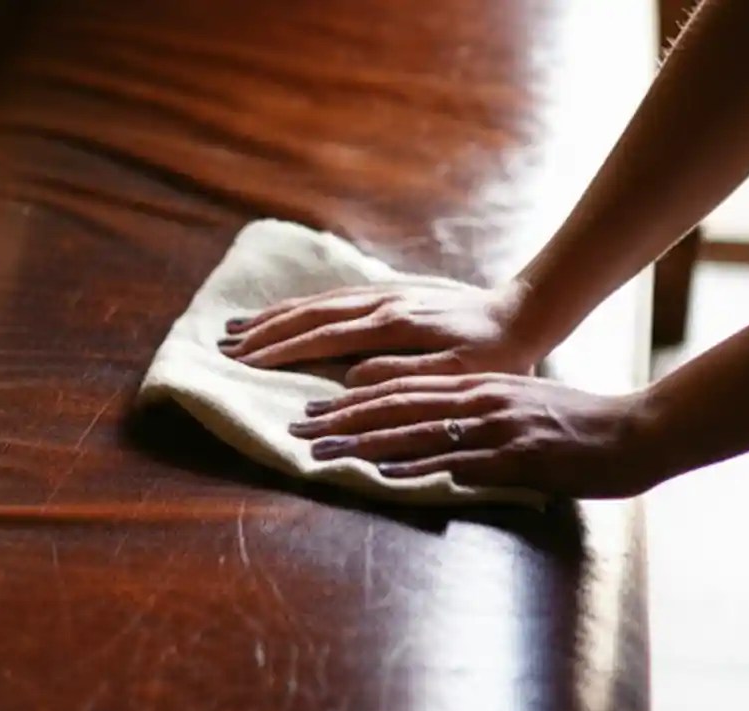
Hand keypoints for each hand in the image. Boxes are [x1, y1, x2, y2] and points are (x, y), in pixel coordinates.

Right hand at [218, 282, 540, 384]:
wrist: (523, 313)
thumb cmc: (495, 354)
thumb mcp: (458, 373)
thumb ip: (404, 375)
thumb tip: (351, 379)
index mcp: (393, 325)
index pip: (324, 337)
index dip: (282, 350)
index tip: (245, 361)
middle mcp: (381, 303)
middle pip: (310, 314)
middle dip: (266, 331)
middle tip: (225, 346)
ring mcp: (384, 294)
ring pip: (318, 301)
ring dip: (276, 314)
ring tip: (240, 326)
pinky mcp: (389, 293)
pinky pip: (333, 296)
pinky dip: (301, 305)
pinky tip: (285, 312)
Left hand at [287, 374, 658, 498]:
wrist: (636, 431)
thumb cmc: (574, 423)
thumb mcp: (514, 405)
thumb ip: (469, 411)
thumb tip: (425, 428)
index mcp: (476, 385)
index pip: (400, 387)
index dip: (352, 399)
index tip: (312, 409)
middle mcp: (479, 399)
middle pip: (397, 405)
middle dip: (343, 419)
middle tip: (297, 430)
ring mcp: (498, 427)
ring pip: (419, 430)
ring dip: (366, 443)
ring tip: (324, 453)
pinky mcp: (520, 456)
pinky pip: (462, 462)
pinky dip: (422, 467)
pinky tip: (388, 475)